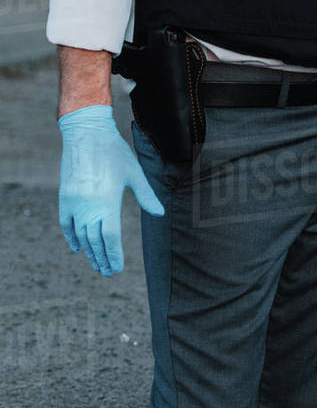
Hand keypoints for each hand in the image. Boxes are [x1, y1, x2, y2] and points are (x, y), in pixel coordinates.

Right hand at [58, 105, 164, 276]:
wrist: (87, 135)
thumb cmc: (115, 153)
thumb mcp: (135, 174)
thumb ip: (147, 196)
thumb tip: (160, 213)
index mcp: (107, 202)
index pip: (110, 237)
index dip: (114, 254)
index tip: (117, 268)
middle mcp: (88, 206)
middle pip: (94, 241)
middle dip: (102, 258)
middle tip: (108, 273)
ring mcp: (74, 202)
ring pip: (80, 235)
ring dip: (89, 251)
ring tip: (96, 264)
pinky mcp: (65, 197)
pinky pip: (66, 223)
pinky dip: (72, 237)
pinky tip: (78, 248)